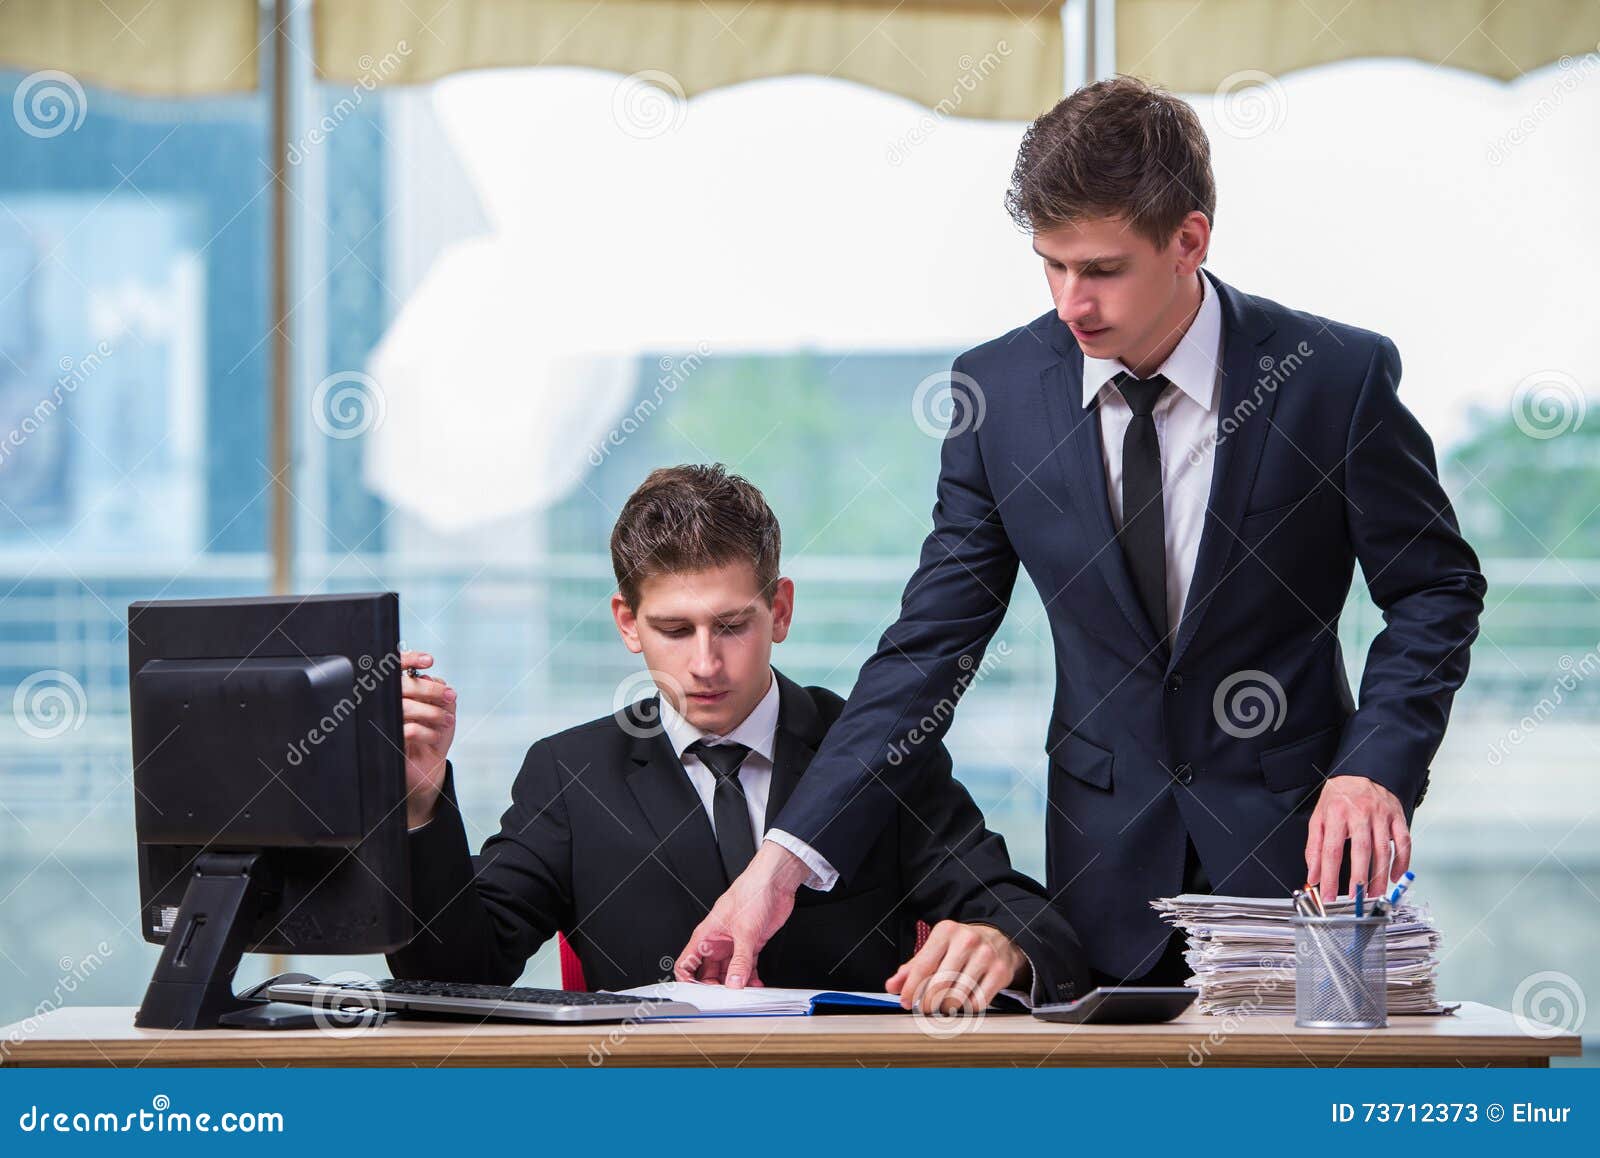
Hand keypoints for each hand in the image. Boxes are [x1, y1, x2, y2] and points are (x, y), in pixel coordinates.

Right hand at [400, 650, 455, 828]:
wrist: (426, 769)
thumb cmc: (431, 735)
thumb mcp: (442, 710)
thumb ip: (439, 690)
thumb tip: (434, 680)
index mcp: (398, 692)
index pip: (395, 668)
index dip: (409, 659)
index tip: (429, 661)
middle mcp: (386, 704)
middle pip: (402, 686)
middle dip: (430, 690)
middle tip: (450, 697)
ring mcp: (384, 723)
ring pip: (405, 707)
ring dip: (432, 713)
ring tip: (447, 721)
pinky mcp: (388, 741)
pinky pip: (408, 729)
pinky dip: (428, 731)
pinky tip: (435, 736)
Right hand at [674, 842, 810, 987]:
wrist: (775, 882)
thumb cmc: (751, 892)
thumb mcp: (744, 931)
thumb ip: (740, 960)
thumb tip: (734, 982)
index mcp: (707, 935)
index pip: (686, 962)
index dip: (687, 980)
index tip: (697, 995)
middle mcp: (718, 941)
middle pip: (708, 972)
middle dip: (716, 987)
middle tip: (726, 998)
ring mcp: (735, 943)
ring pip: (729, 971)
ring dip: (736, 984)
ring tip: (745, 993)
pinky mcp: (752, 943)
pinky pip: (747, 966)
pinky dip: (750, 977)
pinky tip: (756, 984)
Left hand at [885, 921, 1025, 1013]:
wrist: (998, 939)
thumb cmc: (961, 947)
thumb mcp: (936, 949)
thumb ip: (912, 968)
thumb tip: (892, 986)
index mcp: (946, 931)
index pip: (923, 966)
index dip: (911, 989)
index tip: (906, 1002)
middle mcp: (967, 940)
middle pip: (940, 984)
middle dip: (928, 1002)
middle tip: (926, 1007)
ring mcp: (986, 956)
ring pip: (958, 996)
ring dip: (947, 1007)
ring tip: (944, 1003)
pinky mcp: (1000, 972)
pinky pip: (977, 1002)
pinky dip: (966, 1008)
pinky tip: (963, 1001)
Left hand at [1306, 774, 1410, 900]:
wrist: (1362, 773)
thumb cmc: (1338, 798)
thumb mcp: (1319, 818)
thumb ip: (1314, 848)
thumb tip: (1313, 876)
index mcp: (1336, 813)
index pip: (1331, 850)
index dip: (1329, 875)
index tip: (1328, 894)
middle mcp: (1360, 813)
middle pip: (1360, 850)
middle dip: (1358, 878)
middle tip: (1355, 898)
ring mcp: (1381, 815)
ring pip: (1384, 850)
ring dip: (1380, 876)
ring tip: (1373, 894)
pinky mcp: (1398, 817)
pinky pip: (1404, 843)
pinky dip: (1402, 862)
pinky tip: (1394, 877)